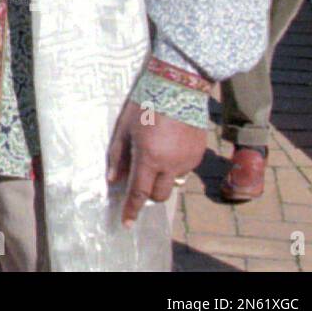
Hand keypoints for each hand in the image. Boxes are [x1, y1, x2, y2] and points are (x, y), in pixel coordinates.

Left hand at [106, 99, 205, 226]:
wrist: (178, 86)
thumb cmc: (145, 104)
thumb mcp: (124, 128)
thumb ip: (118, 156)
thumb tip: (113, 180)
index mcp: (149, 157)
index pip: (139, 192)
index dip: (131, 210)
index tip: (126, 223)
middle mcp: (171, 164)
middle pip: (159, 194)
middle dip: (148, 192)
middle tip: (140, 178)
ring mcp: (188, 161)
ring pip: (173, 182)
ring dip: (162, 177)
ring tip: (155, 153)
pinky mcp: (199, 154)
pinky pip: (184, 169)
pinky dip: (174, 165)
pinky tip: (168, 144)